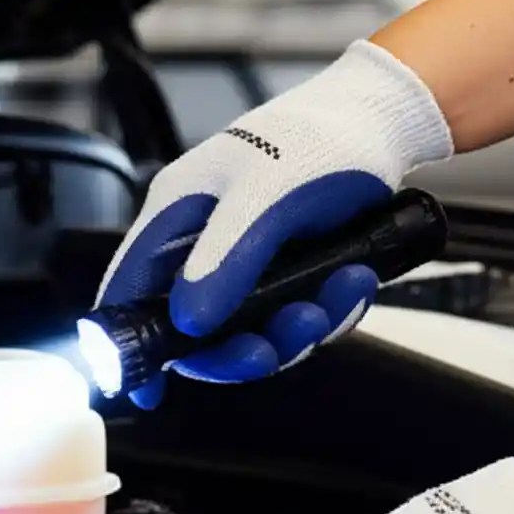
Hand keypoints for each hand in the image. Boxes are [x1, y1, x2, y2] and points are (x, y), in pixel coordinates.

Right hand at [95, 41, 451, 407]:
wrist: (386, 122)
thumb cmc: (315, 139)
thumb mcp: (263, 197)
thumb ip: (225, 262)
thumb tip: (190, 323)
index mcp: (175, 218)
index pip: (129, 286)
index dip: (127, 342)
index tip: (146, 390)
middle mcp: (204, 245)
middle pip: (193, 327)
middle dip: (231, 350)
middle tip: (263, 353)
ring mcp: (247, 262)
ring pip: (250, 330)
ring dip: (290, 333)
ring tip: (327, 303)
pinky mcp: (290, 272)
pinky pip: (295, 316)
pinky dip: (325, 311)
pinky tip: (353, 282)